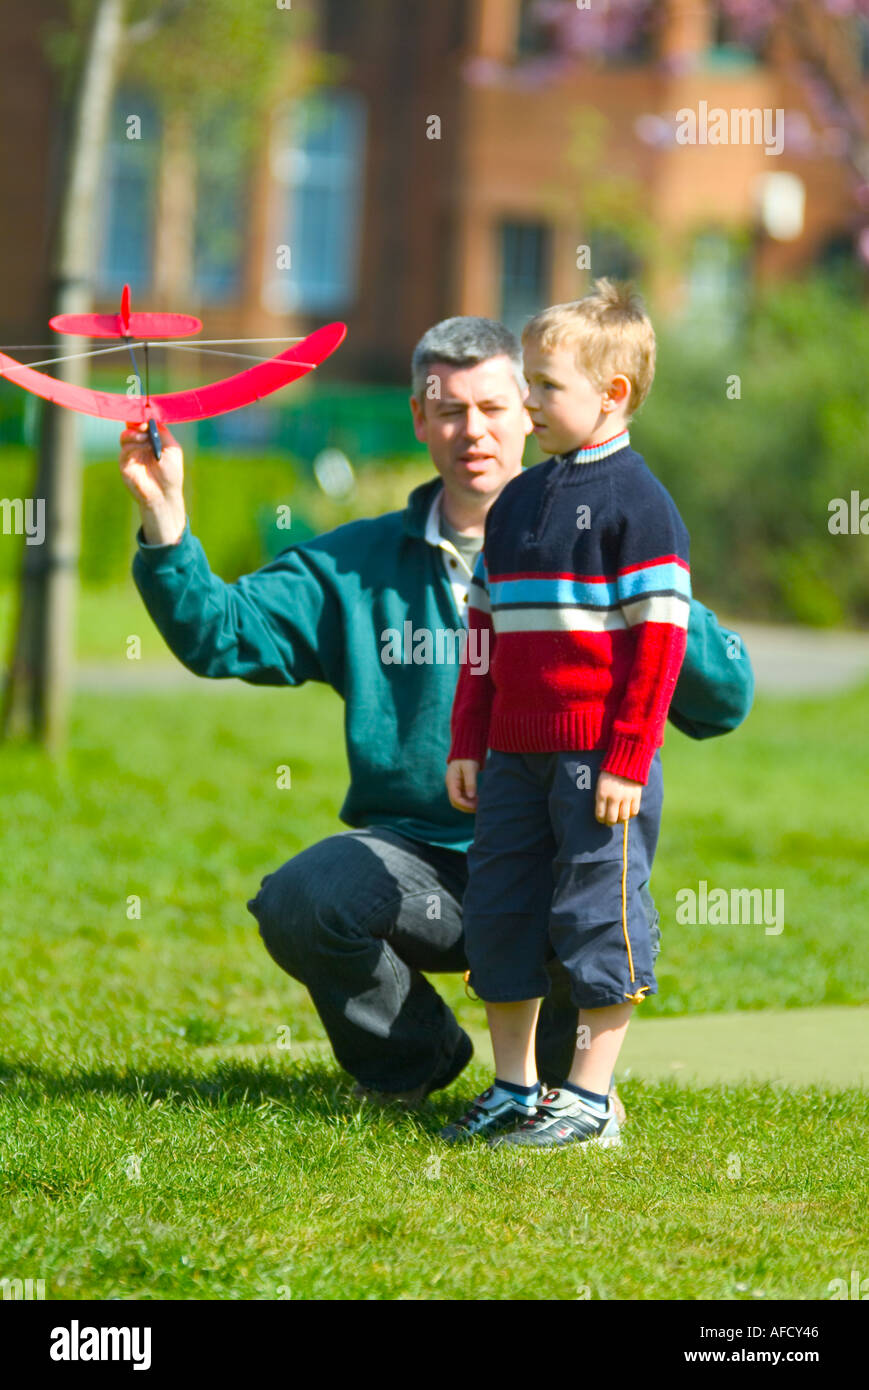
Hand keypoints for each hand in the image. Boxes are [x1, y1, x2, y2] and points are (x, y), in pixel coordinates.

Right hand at [119, 420, 185, 543]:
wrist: (163, 494)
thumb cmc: (171, 473)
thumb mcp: (172, 448)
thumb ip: (162, 432)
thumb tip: (152, 415)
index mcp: (152, 439)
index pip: (144, 422)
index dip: (143, 413)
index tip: (144, 405)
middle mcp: (140, 444)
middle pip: (132, 424)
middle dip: (136, 419)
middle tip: (143, 421)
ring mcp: (131, 452)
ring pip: (126, 434)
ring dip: (135, 432)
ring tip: (144, 436)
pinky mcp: (124, 462)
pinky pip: (124, 447)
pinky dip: (132, 443)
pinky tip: (141, 445)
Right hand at [446, 759, 479, 811]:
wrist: (466, 752)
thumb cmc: (468, 758)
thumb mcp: (470, 769)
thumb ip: (470, 782)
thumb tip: (471, 796)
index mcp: (451, 781)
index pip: (455, 798)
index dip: (464, 804)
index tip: (475, 805)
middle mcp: (451, 786)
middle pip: (456, 802)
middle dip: (466, 807)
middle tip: (479, 807)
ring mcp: (455, 787)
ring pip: (459, 801)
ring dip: (468, 805)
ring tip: (479, 804)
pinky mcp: (459, 787)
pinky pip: (463, 797)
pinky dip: (469, 801)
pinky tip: (477, 800)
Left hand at [595, 771, 641, 825]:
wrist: (625, 760)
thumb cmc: (610, 772)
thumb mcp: (600, 783)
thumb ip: (602, 797)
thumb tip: (603, 813)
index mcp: (602, 793)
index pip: (600, 814)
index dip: (601, 819)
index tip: (602, 819)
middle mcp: (614, 797)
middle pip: (612, 819)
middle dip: (610, 823)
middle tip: (610, 822)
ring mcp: (626, 797)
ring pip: (623, 817)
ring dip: (620, 820)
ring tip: (619, 818)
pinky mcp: (636, 796)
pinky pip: (634, 811)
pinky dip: (631, 815)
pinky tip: (628, 813)